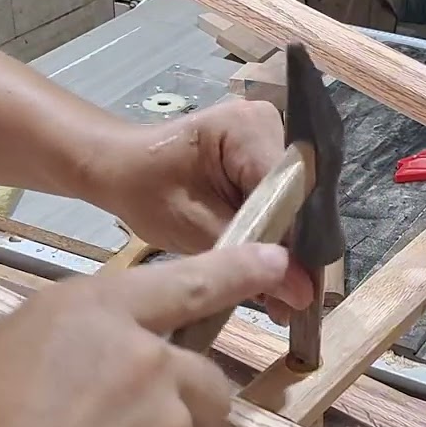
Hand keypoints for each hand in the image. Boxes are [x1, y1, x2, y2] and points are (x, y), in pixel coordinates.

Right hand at [0, 243, 292, 426]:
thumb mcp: (8, 361)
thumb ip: (82, 347)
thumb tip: (115, 363)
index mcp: (90, 313)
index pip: (186, 283)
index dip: (236, 272)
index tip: (275, 261)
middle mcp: (144, 358)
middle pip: (205, 379)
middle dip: (181, 408)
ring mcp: (168, 423)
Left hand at [96, 99, 313, 321]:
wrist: (122, 167)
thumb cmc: (144, 189)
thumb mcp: (194, 228)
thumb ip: (246, 258)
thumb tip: (303, 294)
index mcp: (248, 127)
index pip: (292, 190)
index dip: (298, 244)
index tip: (299, 293)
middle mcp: (271, 123)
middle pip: (302, 196)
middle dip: (295, 251)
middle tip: (290, 304)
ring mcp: (273, 136)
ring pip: (298, 203)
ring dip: (288, 247)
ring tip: (281, 296)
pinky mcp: (268, 155)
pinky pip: (285, 200)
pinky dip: (276, 235)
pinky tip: (270, 270)